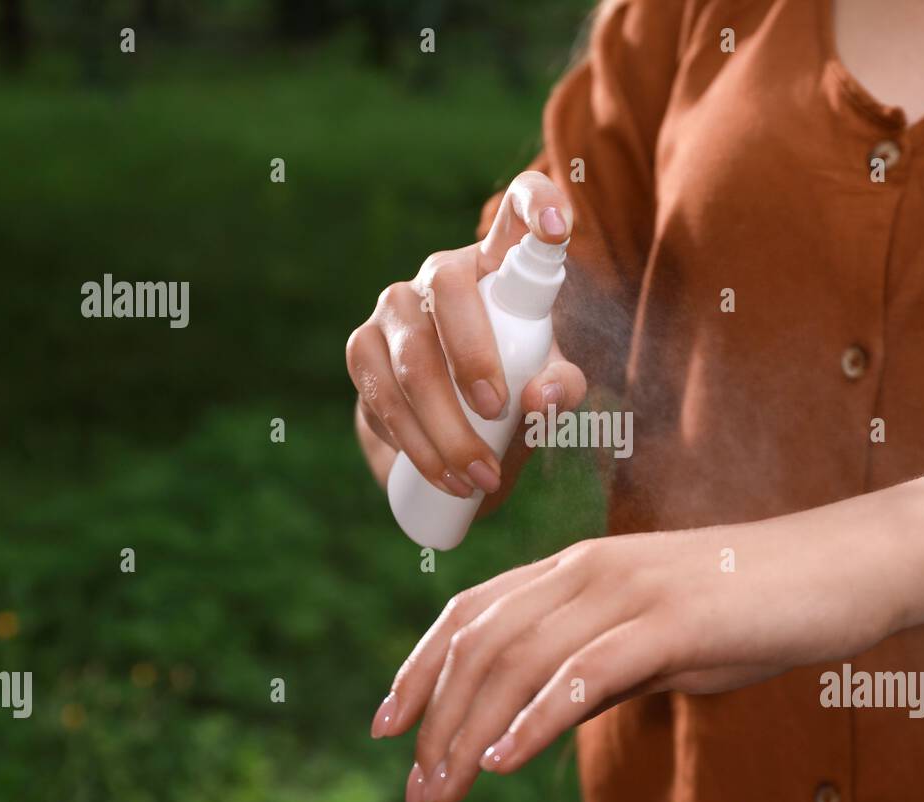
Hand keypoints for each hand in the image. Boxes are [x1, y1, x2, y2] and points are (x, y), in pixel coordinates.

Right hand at [346, 171, 586, 500]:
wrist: (448, 434)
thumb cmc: (512, 391)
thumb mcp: (546, 389)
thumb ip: (560, 389)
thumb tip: (538, 399)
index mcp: (498, 266)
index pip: (516, 213)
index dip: (537, 205)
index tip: (561, 225)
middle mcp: (442, 273)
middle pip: (449, 287)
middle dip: (472, 354)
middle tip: (497, 411)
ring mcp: (396, 308)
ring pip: (410, 355)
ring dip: (444, 423)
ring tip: (480, 475)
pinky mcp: (362, 350)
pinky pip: (380, 391)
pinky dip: (414, 440)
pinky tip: (442, 473)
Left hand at [370, 491, 920, 801]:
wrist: (840, 570)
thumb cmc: (751, 608)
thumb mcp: (657, 639)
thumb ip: (595, 667)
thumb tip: (540, 717)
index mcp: (578, 568)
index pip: (472, 611)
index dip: (419, 668)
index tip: (388, 725)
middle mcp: (589, 568)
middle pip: (482, 641)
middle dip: (435, 717)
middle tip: (417, 788)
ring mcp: (630, 589)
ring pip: (520, 657)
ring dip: (472, 728)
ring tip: (446, 787)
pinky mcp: (673, 619)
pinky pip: (589, 670)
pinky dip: (539, 717)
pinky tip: (507, 758)